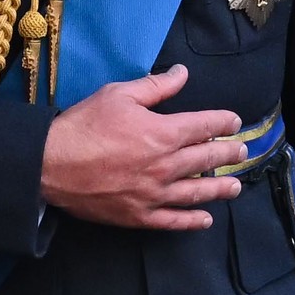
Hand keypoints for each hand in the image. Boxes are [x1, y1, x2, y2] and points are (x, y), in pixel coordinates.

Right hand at [40, 64, 245, 229]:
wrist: (53, 164)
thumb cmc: (85, 124)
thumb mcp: (118, 94)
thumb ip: (155, 86)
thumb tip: (182, 73)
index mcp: (163, 133)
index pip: (204, 126)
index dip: (223, 122)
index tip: (233, 122)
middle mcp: (166, 165)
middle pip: (206, 159)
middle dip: (228, 154)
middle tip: (241, 152)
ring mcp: (155, 194)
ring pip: (197, 193)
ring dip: (220, 188)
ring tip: (235, 186)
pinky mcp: (140, 216)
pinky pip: (174, 221)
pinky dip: (193, 221)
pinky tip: (205, 219)